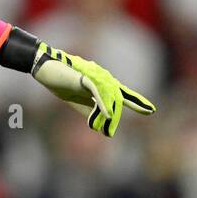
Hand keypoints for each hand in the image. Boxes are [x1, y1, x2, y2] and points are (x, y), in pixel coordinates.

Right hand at [31, 41, 154, 138]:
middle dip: (136, 103)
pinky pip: (96, 92)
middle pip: (121, 94)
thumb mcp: (80, 103)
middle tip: (150, 111)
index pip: (122, 94)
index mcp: (101, 86)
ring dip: (114, 112)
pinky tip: (108, 115)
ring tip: (116, 126)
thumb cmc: (62, 84)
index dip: (137, 101)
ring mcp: (94, 78)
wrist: (46, 71)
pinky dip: (102, 104)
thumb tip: (105, 126)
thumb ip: (93, 112)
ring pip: (110, 95)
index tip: (150, 109)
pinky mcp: (84, 78)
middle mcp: (101, 80)